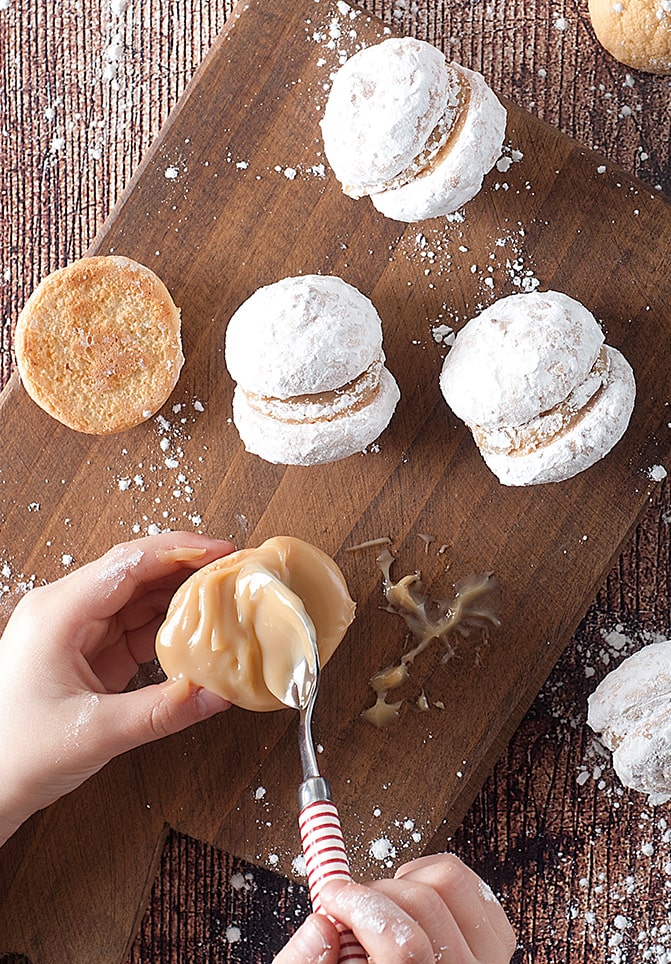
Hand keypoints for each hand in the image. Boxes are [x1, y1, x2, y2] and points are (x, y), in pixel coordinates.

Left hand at [0, 531, 235, 844]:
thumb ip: (163, 711)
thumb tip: (220, 694)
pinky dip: (166, 628)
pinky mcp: (86, 653)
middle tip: (234, 572)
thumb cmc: (15, 755)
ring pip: (137, 598)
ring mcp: (75, 631)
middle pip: (136, 573)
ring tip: (224, 599)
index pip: (128, 563)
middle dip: (186, 569)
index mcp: (58, 612)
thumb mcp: (96, 732)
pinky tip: (196, 633)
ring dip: (179, 598)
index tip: (222, 551)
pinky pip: (133, 627)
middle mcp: (65, 610)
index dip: (180, 551)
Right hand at [274, 853, 515, 962]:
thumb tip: (322, 922)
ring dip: (406, 879)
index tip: (331, 893)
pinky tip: (413, 902)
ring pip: (449, 879)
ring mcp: (488, 960)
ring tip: (385, 905)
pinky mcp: (498, 941)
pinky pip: (468, 880)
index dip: (361, 907)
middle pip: (423, 903)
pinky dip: (432, 875)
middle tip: (352, 906)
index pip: (404, 946)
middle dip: (375, 892)